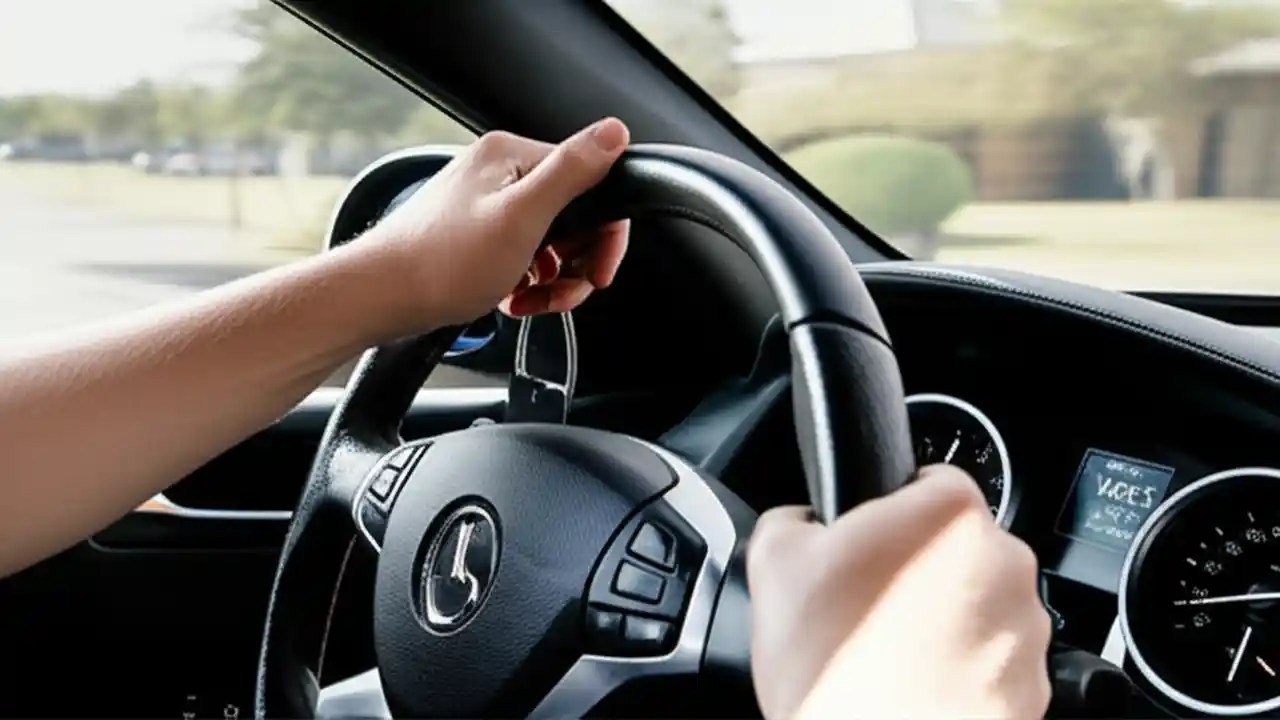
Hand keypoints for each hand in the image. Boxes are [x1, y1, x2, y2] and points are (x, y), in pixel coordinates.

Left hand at [361, 118, 630, 329]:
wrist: (380, 299)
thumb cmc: (441, 262)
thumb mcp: (521, 216)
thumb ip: (572, 172)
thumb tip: (615, 131)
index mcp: (511, 156)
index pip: (589, 183)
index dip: (603, 235)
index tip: (600, 272)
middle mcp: (498, 174)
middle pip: (571, 217)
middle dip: (575, 264)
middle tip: (565, 294)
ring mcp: (484, 206)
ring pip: (548, 244)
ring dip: (551, 281)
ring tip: (533, 300)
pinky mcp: (474, 237)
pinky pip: (521, 258)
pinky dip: (525, 284)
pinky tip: (512, 299)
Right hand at [747, 465, 1051, 718]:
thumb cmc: (836, 670)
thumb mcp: (774, 563)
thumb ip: (794, 517)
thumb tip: (804, 521)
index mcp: (949, 515)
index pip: (931, 479)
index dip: (893, 509)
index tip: (870, 543)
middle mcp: (1004, 562)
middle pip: (959, 544)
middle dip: (920, 567)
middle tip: (870, 606)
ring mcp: (1027, 628)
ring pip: (980, 602)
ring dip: (946, 618)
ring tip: (890, 654)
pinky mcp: (1035, 684)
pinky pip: (997, 659)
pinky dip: (965, 668)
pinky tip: (917, 685)